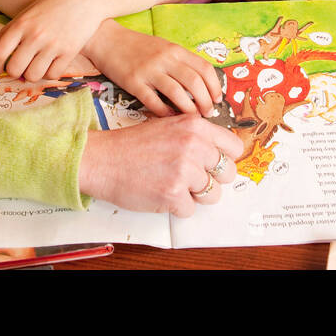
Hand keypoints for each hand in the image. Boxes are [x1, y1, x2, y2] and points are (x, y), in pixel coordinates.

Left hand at [0, 0, 105, 80]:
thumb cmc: (53, 5)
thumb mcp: (28, 12)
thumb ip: (10, 31)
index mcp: (21, 24)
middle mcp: (35, 35)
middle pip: (14, 69)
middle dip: (14, 73)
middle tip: (19, 69)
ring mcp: (53, 44)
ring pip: (32, 76)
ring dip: (32, 75)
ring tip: (35, 67)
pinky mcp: (69, 52)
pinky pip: (52, 75)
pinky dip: (49, 73)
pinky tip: (51, 65)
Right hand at [78, 115, 243, 216]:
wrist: (102, 159)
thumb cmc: (131, 145)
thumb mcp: (169, 126)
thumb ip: (196, 136)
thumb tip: (220, 154)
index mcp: (195, 126)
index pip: (234, 146)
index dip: (225, 159)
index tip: (214, 164)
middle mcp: (194, 145)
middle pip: (228, 173)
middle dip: (211, 180)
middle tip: (189, 178)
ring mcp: (184, 170)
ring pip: (213, 195)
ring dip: (195, 196)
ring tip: (173, 184)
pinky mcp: (173, 194)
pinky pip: (190, 210)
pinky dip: (176, 207)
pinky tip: (160, 193)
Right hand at [83, 22, 223, 116]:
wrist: (106, 39)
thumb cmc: (137, 46)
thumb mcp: (163, 47)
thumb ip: (180, 62)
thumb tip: (201, 85)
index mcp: (175, 50)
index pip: (204, 68)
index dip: (215, 86)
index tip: (217, 99)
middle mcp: (165, 59)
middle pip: (195, 83)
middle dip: (206, 101)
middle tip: (208, 113)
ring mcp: (149, 70)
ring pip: (178, 93)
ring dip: (189, 109)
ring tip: (193, 118)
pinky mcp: (133, 82)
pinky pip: (154, 102)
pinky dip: (165, 113)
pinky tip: (170, 118)